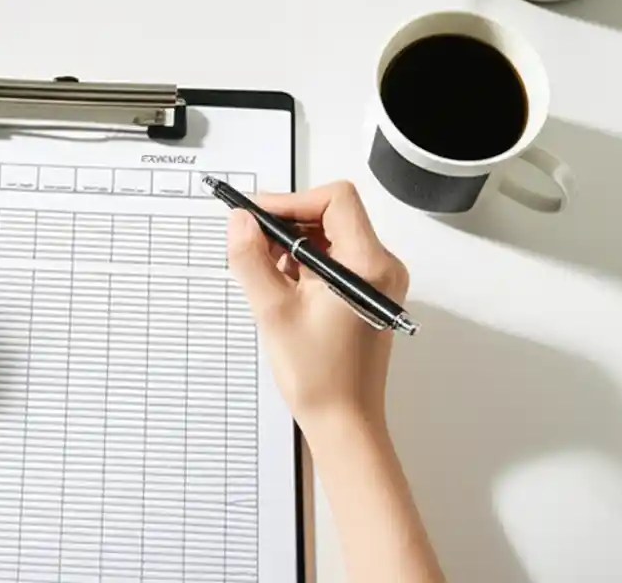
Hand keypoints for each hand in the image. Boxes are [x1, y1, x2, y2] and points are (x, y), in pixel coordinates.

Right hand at [226, 181, 407, 430]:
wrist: (344, 421)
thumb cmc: (319, 376)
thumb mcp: (273, 310)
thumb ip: (252, 259)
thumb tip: (240, 222)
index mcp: (368, 265)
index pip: (335, 199)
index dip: (291, 201)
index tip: (256, 216)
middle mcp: (381, 267)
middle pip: (332, 215)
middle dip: (288, 224)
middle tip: (253, 245)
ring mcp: (376, 281)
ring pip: (330, 237)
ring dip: (294, 246)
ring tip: (268, 277)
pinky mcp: (367, 294)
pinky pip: (334, 260)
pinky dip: (305, 265)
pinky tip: (284, 290)